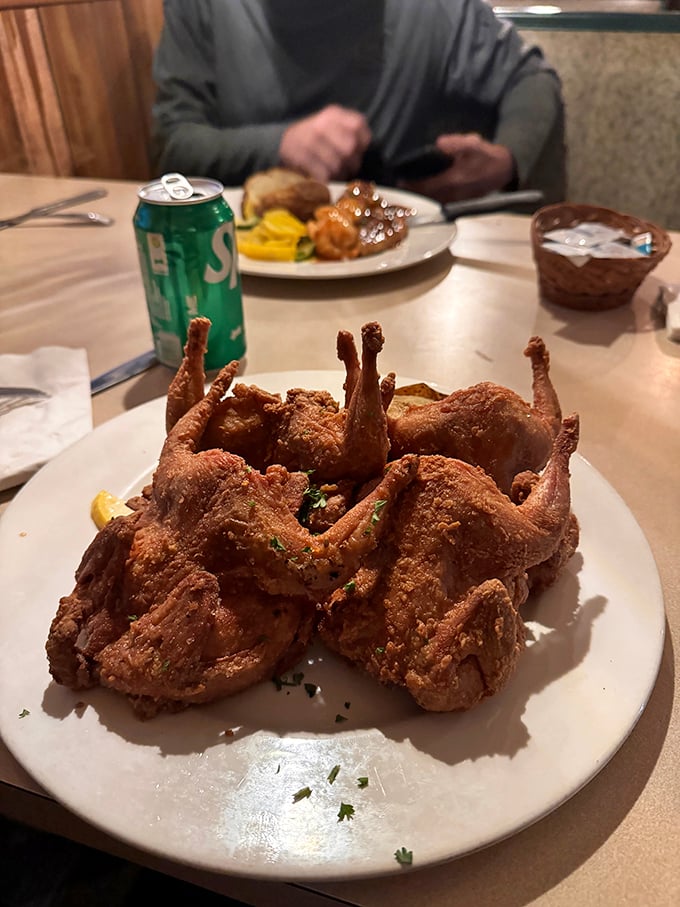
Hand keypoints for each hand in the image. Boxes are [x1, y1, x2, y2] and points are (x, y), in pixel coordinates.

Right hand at [279, 105, 371, 181]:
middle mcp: (322, 123)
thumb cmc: (316, 138)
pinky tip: (323, 179)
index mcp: (333, 114)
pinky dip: (326, 181)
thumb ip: (352, 132)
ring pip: (337, 164)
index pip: (359, 126)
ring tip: (333, 174)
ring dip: (338, 174)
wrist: (284, 143)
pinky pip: (323, 175)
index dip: (362, 143)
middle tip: (345, 167)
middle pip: (350, 147)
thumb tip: (362, 149)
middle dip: (351, 162)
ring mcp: (309, 140)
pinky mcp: (300, 157)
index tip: (356, 151)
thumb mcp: (333, 126)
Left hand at [400, 133, 515, 202]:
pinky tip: (424, 194)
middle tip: (400, 186)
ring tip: (408, 191)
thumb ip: (456, 143)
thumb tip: (439, 143)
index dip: (412, 185)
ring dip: (420, 197)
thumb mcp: (473, 144)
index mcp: (453, 180)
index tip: (400, 181)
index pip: (427, 186)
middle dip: (413, 192)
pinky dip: (430, 199)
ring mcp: (456, 199)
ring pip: (432, 201)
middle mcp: (453, 193)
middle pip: (426, 197)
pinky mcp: (460, 201)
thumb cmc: (487, 156)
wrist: (503, 170)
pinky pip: (440, 202)